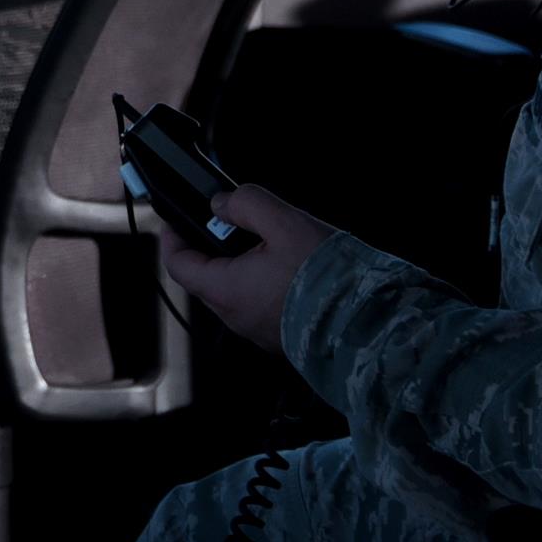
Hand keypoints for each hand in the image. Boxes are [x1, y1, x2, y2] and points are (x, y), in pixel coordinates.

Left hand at [160, 186, 335, 353]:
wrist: (367, 323)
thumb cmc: (326, 279)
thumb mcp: (284, 222)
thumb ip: (246, 204)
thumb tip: (221, 203)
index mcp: (226, 290)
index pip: (177, 263)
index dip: (173, 236)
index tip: (177, 219)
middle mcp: (235, 316)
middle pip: (206, 277)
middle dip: (214, 246)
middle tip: (236, 223)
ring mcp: (257, 330)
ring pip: (235, 291)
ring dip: (243, 265)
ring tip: (272, 243)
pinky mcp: (279, 337)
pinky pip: (259, 305)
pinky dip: (264, 284)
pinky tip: (291, 269)